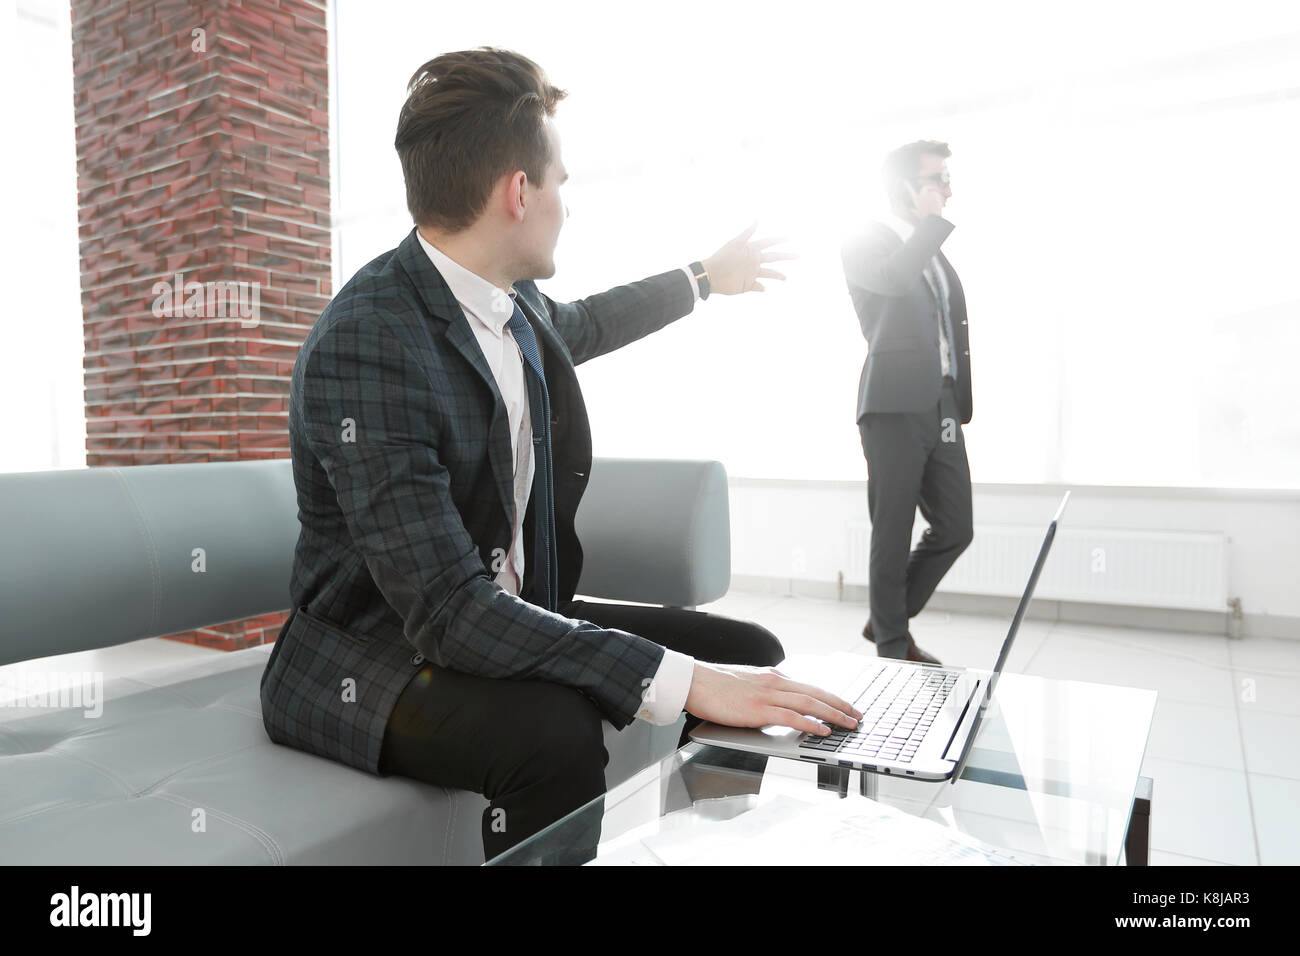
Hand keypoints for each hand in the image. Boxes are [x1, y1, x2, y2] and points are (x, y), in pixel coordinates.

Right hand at [684, 662, 862, 735]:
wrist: (693, 681)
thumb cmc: (714, 685)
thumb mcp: (747, 683)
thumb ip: (764, 692)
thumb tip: (778, 706)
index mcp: (772, 676)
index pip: (809, 686)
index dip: (831, 696)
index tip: (846, 705)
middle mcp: (775, 682)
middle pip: (816, 692)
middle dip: (841, 705)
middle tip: (858, 715)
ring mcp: (768, 695)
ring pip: (810, 703)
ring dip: (834, 714)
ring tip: (850, 723)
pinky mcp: (759, 709)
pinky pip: (792, 716)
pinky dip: (811, 723)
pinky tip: (823, 730)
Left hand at [700, 222, 793, 294]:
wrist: (711, 275)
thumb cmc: (722, 257)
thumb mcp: (735, 243)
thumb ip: (747, 233)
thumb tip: (757, 219)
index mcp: (751, 250)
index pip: (768, 243)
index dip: (778, 240)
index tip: (789, 238)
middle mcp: (753, 261)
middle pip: (773, 257)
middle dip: (785, 256)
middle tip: (798, 255)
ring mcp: (751, 273)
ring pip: (768, 273)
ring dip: (778, 275)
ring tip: (785, 278)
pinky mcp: (747, 285)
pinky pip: (757, 286)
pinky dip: (761, 287)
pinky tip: (764, 288)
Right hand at [903, 180, 944, 219]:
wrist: (932, 218)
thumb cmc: (926, 217)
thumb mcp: (919, 214)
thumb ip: (915, 211)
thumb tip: (911, 210)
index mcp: (916, 200)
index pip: (911, 192)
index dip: (907, 186)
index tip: (904, 181)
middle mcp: (920, 196)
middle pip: (924, 188)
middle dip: (929, 189)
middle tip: (933, 192)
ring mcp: (926, 194)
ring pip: (932, 191)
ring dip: (935, 195)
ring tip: (937, 203)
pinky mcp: (933, 194)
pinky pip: (938, 193)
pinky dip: (940, 197)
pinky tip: (939, 203)